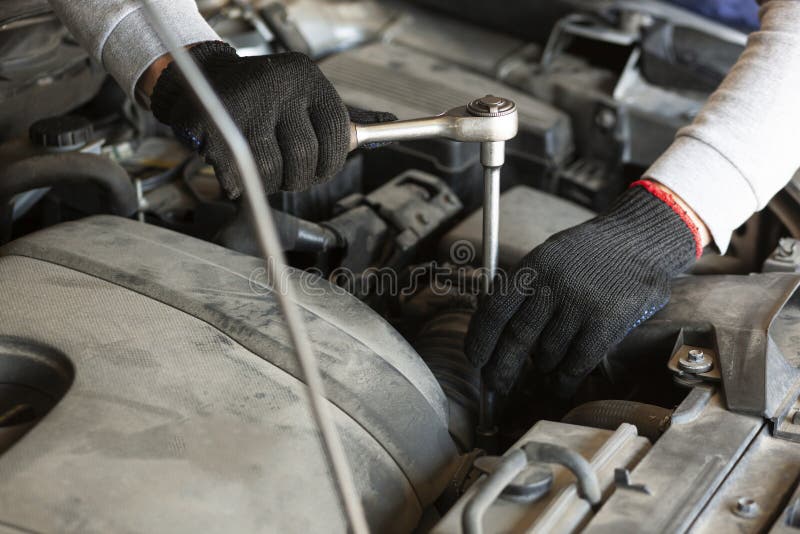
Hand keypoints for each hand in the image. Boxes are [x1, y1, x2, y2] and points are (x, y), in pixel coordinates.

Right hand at [149, 41, 394, 196]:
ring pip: (271, 171)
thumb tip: (389, 125)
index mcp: (310, 80)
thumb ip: (347, 116)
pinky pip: (237, 176)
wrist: (204, 79)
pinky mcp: (215, 123)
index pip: (339, 138)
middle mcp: (281, 87)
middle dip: (297, 178)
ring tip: (259, 167)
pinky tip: (235, 168)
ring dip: (266, 183)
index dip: (331, 164)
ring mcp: (247, 104)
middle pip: (305, 159)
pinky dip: (237, 184)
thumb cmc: (266, 95)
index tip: (320, 169)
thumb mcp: (310, 95)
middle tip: (286, 173)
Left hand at [465, 183, 699, 396]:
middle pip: (516, 338)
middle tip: (497, 384)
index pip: (494, 311)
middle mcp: (552, 285)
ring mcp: (579, 304)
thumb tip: (494, 332)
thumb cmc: (589, 253)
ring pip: (547, 354)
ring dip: (541, 369)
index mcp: (533, 267)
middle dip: (502, 368)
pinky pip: (576, 363)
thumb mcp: (549, 256)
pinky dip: (564, 380)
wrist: (641, 239)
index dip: (480, 340)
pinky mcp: (606, 323)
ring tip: (541, 372)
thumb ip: (524, 288)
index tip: (475, 360)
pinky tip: (559, 386)